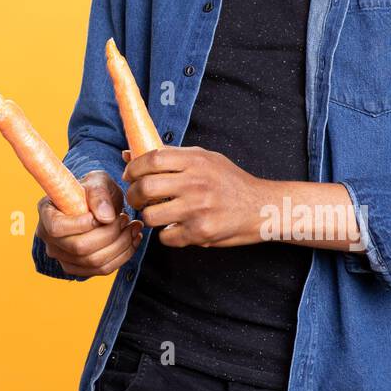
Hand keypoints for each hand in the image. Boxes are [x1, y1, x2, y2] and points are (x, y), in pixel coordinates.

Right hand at [36, 170, 144, 276]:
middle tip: (127, 218)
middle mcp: (48, 238)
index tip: (108, 214)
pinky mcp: (78, 269)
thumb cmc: (93, 191)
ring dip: (121, 246)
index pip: (57, 227)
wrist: (98, 205)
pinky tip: (132, 240)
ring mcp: (62, 257)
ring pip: (93, 262)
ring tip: (134, 228)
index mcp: (46, 212)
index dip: (83, 224)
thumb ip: (99, 194)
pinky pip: (102, 270)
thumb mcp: (97, 182)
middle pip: (78, 248)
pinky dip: (122, 256)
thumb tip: (106, 217)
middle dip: (110, 234)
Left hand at [122, 145, 271, 248]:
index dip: (134, 167)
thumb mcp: (206, 159)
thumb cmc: (230, 182)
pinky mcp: (201, 232)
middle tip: (136, 198)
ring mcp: (198, 209)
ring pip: (151, 215)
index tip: (129, 175)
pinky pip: (166, 237)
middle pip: (146, 187)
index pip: (152, 159)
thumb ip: (171, 156)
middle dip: (133, 195)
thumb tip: (128, 153)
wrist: (262, 207)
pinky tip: (176, 227)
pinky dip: (167, 234)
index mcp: (196, 161)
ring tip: (156, 214)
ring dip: (148, 217)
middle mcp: (196, 183)